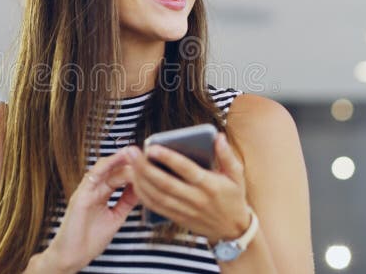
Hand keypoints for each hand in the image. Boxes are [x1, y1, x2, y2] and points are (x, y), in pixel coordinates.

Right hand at [44, 147, 138, 272]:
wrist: (72, 257)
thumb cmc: (89, 241)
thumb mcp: (115, 217)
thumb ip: (126, 202)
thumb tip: (140, 189)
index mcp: (100, 195)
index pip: (118, 176)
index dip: (132, 169)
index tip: (147, 162)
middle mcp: (92, 190)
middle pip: (113, 170)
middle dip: (128, 161)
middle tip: (144, 154)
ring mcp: (85, 191)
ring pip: (103, 168)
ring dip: (118, 159)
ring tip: (133, 151)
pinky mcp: (80, 196)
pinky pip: (93, 176)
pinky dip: (106, 166)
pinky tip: (118, 159)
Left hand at [125, 132, 249, 244]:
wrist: (233, 229)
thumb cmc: (234, 196)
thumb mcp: (237, 175)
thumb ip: (227, 155)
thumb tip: (218, 136)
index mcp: (211, 185)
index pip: (187, 170)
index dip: (169, 159)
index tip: (152, 148)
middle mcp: (196, 199)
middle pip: (166, 183)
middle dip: (145, 168)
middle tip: (131, 152)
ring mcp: (186, 211)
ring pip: (158, 197)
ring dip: (140, 181)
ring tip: (129, 164)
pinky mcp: (178, 218)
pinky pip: (156, 207)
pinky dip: (143, 195)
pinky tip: (135, 182)